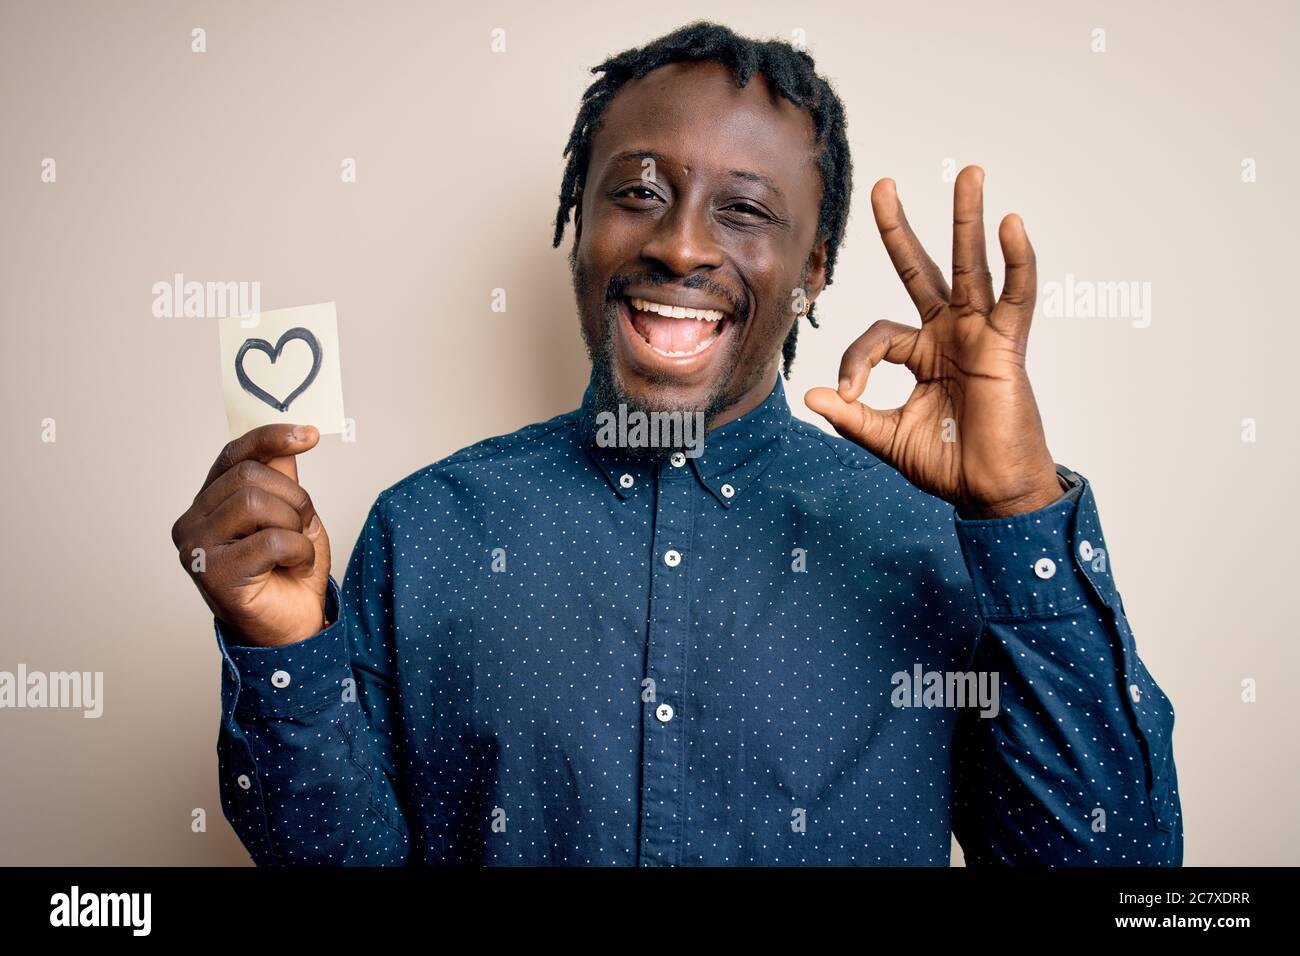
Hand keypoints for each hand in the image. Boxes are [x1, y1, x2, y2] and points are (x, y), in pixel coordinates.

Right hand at [171, 424, 330, 645]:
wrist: (292, 627)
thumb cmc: (289, 572)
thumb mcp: (292, 515)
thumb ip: (283, 479)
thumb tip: (289, 436)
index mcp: (209, 501)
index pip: (234, 454)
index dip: (271, 438)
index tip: (310, 434)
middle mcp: (192, 521)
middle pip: (248, 476)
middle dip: (293, 497)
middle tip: (305, 524)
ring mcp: (196, 548)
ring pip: (255, 503)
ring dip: (294, 524)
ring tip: (297, 548)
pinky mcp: (212, 574)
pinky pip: (269, 540)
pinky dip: (297, 550)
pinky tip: (293, 566)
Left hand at [805, 166, 1061, 518]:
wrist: (988, 491)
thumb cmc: (947, 464)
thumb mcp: (886, 437)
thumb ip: (851, 416)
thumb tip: (811, 395)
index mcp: (921, 353)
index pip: (877, 335)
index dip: (854, 360)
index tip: (846, 393)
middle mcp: (948, 334)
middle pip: (922, 269)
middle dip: (901, 228)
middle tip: (883, 184)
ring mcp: (978, 334)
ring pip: (970, 267)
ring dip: (968, 220)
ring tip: (970, 173)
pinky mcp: (1006, 345)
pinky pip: (1015, 295)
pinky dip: (1016, 260)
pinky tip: (1010, 224)